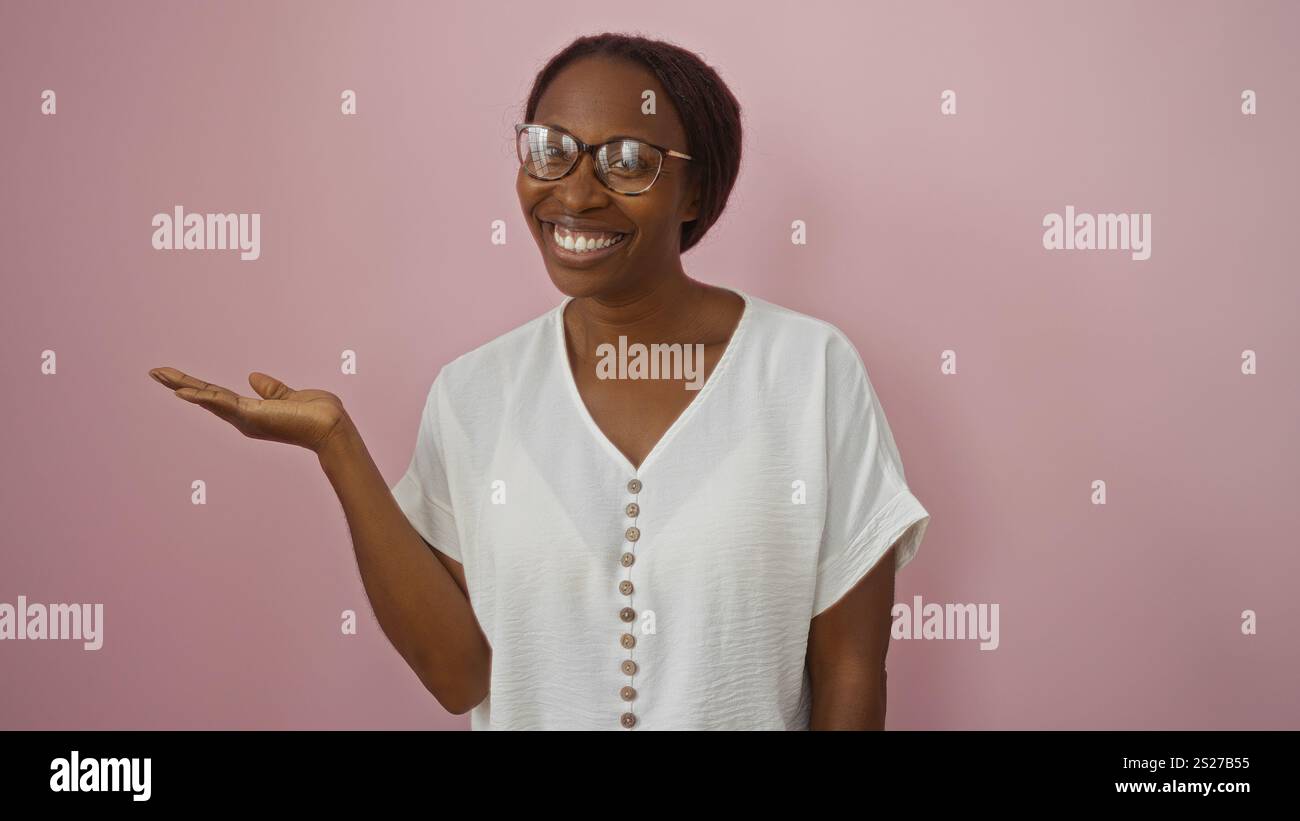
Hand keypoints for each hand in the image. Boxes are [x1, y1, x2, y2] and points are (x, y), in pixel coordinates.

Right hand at [148, 366, 349, 453]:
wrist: (332, 427)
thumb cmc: (318, 415)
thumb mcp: (290, 397)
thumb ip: (272, 389)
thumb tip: (254, 377)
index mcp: (251, 412)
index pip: (218, 396)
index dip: (197, 386)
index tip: (177, 379)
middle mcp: (243, 418)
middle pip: (205, 397)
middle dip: (180, 384)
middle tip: (155, 372)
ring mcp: (245, 418)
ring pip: (207, 398)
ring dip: (182, 385)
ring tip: (159, 374)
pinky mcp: (252, 415)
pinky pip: (221, 403)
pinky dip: (202, 396)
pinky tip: (182, 391)